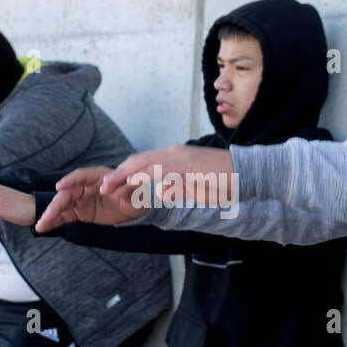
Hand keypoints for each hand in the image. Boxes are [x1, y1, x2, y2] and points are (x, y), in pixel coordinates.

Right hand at [35, 166, 145, 232]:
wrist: (134, 210)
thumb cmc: (135, 196)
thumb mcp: (135, 192)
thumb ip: (128, 186)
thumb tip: (121, 181)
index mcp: (98, 176)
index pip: (81, 176)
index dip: (70, 180)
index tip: (59, 187)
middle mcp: (86, 186)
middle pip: (67, 193)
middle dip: (55, 205)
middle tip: (46, 217)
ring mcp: (81, 199)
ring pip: (62, 205)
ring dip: (50, 215)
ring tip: (40, 226)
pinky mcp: (80, 212)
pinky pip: (64, 216)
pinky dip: (54, 222)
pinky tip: (43, 228)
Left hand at [103, 145, 236, 204]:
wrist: (246, 174)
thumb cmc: (223, 182)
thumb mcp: (195, 187)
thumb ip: (178, 188)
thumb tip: (163, 192)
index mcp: (174, 158)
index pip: (143, 163)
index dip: (124, 174)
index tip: (110, 186)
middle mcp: (174, 153)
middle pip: (138, 161)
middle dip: (117, 174)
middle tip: (100, 186)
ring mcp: (181, 157)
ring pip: (145, 164)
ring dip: (124, 175)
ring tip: (107, 186)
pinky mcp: (189, 165)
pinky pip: (162, 170)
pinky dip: (145, 176)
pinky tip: (133, 183)